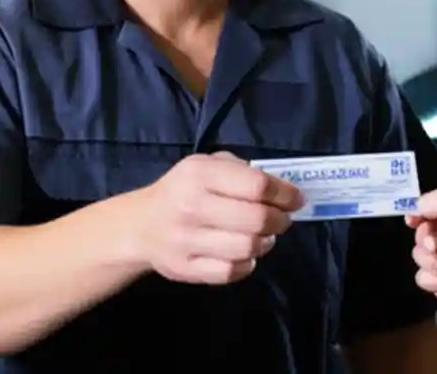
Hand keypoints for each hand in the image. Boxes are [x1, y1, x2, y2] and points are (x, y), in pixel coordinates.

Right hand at [133, 152, 303, 284]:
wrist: (140, 225)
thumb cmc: (182, 190)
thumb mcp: (205, 165)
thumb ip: (240, 171)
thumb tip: (281, 189)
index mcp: (200, 174)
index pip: (257, 185)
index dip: (285, 194)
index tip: (296, 200)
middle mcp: (192, 206)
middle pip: (257, 219)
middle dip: (280, 220)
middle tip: (282, 219)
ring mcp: (187, 240)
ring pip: (248, 247)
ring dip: (266, 242)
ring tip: (264, 236)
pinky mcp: (185, 268)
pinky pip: (232, 271)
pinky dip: (247, 263)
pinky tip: (244, 253)